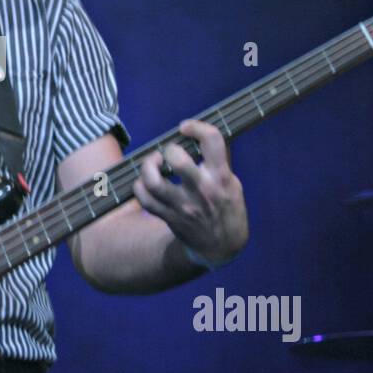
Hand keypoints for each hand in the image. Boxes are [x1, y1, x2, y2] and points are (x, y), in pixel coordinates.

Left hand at [132, 119, 248, 266]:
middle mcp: (202, 190)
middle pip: (178, 161)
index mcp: (221, 177)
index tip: (185, 127)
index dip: (196, 127)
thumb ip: (217, 161)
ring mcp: (183, 206)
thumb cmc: (226, 206)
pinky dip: (140, 187)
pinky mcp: (169, 217)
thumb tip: (198, 133)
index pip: (212, 141)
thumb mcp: (232, 183)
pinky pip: (145, 199)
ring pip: (154, 182)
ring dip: (148, 167)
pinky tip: (146, 183)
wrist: (221, 246)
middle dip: (169, 150)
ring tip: (153, 164)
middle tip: (169, 153)